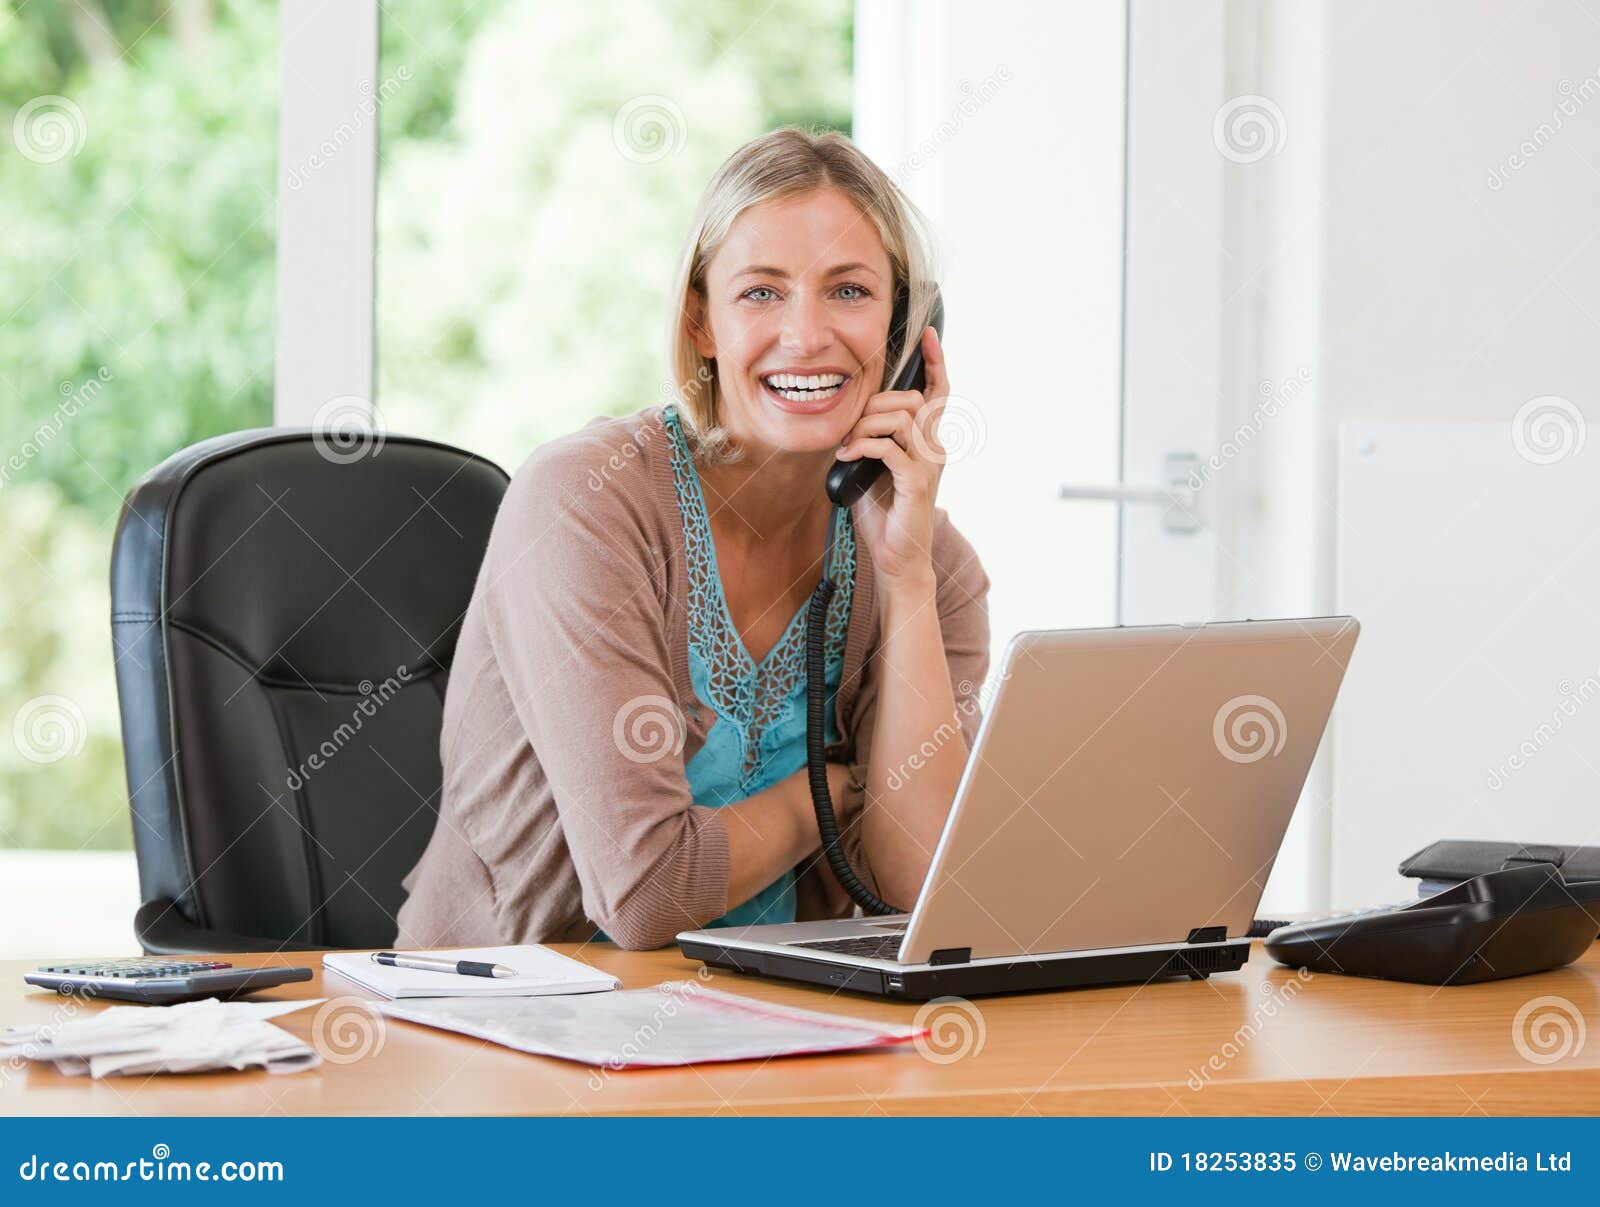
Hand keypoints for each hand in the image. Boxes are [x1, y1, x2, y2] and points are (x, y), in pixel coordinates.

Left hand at [835, 325, 949, 591]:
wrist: (897, 559)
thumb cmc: (883, 514)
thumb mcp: (873, 468)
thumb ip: (871, 440)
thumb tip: (851, 418)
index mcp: (927, 442)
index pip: (939, 393)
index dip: (935, 362)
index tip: (927, 335)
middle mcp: (935, 448)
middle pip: (911, 400)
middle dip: (874, 404)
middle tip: (849, 428)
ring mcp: (929, 464)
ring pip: (901, 418)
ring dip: (865, 426)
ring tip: (846, 447)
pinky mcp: (917, 482)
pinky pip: (889, 447)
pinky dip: (863, 448)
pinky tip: (846, 459)